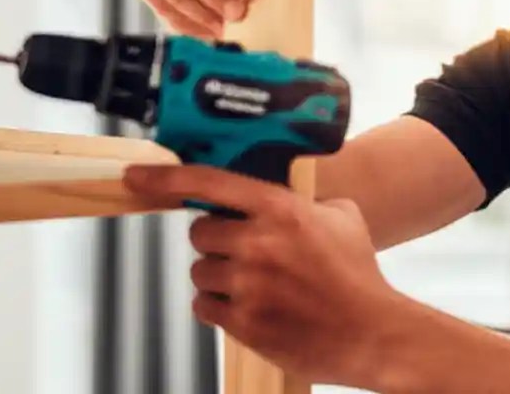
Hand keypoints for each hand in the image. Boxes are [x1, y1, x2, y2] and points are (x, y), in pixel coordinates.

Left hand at [122, 164, 406, 387]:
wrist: (372, 332)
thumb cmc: (359, 276)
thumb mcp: (341, 217)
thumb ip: (303, 200)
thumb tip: (272, 195)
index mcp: (280, 209)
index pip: (208, 183)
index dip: (165, 178)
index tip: (137, 176)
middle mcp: (259, 244)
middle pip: (199, 233)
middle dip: (217, 241)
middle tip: (245, 251)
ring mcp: (249, 285)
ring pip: (200, 272)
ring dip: (219, 276)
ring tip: (253, 284)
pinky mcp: (244, 322)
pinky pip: (205, 306)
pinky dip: (220, 307)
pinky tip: (248, 307)